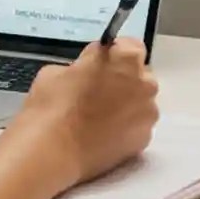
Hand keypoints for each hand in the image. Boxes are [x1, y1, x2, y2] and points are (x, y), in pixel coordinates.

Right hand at [13, 39, 159, 185]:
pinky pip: (137, 127)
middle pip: (139, 75)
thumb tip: (89, 71)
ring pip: (140, 103)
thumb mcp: (59, 69)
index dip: (114, 55)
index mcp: (126, 58)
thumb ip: (85, 65)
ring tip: (99, 118)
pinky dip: (125, 128)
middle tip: (97, 93)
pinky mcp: (144, 140)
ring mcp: (147, 114)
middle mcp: (145, 83)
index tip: (100, 65)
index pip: (131, 46)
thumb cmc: (52, 105)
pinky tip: (103, 135)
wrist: (52, 152)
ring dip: (126, 105)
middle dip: (123, 80)